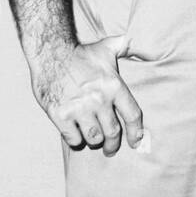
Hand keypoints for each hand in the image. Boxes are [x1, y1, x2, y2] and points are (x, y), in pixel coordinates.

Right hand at [31, 36, 143, 155]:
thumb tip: (144, 47)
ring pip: (94, 138)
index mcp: (114, 85)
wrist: (51, 52)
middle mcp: (99, 99)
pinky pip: (73, 138)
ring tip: (93, 138)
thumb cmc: (82, 53)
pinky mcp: (60, 115)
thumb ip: (128, 47)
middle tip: (110, 149)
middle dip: (112, 144)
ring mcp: (79, 108)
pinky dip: (75, 139)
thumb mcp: (108, 47)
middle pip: (113, 132)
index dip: (136, 133)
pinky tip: (75, 133)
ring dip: (94, 141)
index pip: (132, 115)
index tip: (135, 143)